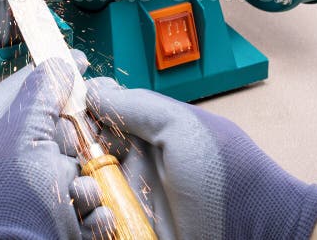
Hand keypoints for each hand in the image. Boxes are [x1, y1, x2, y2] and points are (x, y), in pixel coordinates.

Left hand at [0, 53, 88, 239]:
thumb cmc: (8, 213)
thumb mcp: (24, 137)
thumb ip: (42, 93)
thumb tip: (58, 65)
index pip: (11, 94)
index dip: (44, 78)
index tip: (73, 63)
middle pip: (46, 132)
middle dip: (66, 145)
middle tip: (71, 149)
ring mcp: (18, 198)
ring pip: (66, 165)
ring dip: (78, 179)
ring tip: (71, 194)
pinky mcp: (43, 221)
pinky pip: (76, 197)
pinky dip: (85, 206)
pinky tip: (80, 214)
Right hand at [85, 78, 316, 239]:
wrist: (255, 232)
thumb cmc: (229, 176)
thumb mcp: (183, 127)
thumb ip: (138, 106)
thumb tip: (95, 91)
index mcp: (149, 131)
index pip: (99, 112)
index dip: (77, 109)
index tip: (60, 109)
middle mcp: (135, 162)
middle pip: (83, 150)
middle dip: (67, 149)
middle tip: (65, 152)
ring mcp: (131, 199)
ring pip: (83, 187)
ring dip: (75, 185)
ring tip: (85, 187)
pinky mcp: (129, 230)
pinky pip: (95, 223)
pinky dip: (88, 218)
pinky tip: (97, 212)